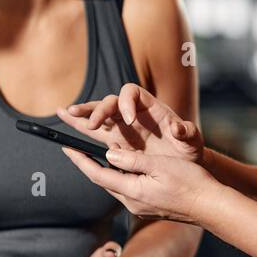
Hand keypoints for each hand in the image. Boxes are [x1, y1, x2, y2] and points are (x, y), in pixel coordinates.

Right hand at [58, 83, 203, 162]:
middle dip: (99, 110)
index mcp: (149, 106)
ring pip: (97, 113)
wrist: (183, 164)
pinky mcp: (114, 139)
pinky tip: (64, 118)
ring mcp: (120, 125)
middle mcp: (132, 111)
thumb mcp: (192, 140)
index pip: (131, 93)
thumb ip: (187, 132)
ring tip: (65, 113)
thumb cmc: (188, 149)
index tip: (129, 120)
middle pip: (109, 102)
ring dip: (82, 114)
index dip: (126, 102)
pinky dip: (79, 124)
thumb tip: (178, 128)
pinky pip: (93, 129)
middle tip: (93, 123)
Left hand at [61, 147, 215, 225]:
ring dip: (103, 168)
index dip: (79, 160)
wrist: (210, 206)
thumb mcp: (159, 166)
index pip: (97, 174)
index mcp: (132, 191)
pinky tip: (121, 164)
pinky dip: (119, 174)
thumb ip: (132, 160)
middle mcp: (131, 202)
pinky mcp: (148, 206)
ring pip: (114, 183)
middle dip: (87, 163)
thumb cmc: (190, 183)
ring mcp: (139, 206)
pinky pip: (126, 187)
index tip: (66, 147)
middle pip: (102, 179)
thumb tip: (108, 153)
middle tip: (75, 147)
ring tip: (94, 151)